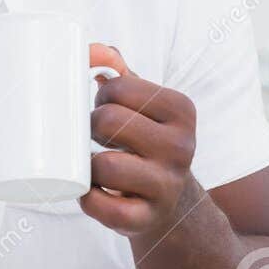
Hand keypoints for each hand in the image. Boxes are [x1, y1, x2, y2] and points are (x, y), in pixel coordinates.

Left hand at [80, 45, 196, 236]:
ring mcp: (167, 185)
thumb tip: (96, 50)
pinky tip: (92, 190)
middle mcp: (182, 147)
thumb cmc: (145, 142)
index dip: (99, 97)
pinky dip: (88, 199)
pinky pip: (102, 206)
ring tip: (93, 163)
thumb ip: (120, 72)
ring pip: (103, 165)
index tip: (104, 107)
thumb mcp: (144, 106)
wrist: (169, 202)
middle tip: (96, 136)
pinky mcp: (146, 218)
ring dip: (87, 165)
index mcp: (181, 110)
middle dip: (90, 127)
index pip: (118, 88)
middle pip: (107, 122)